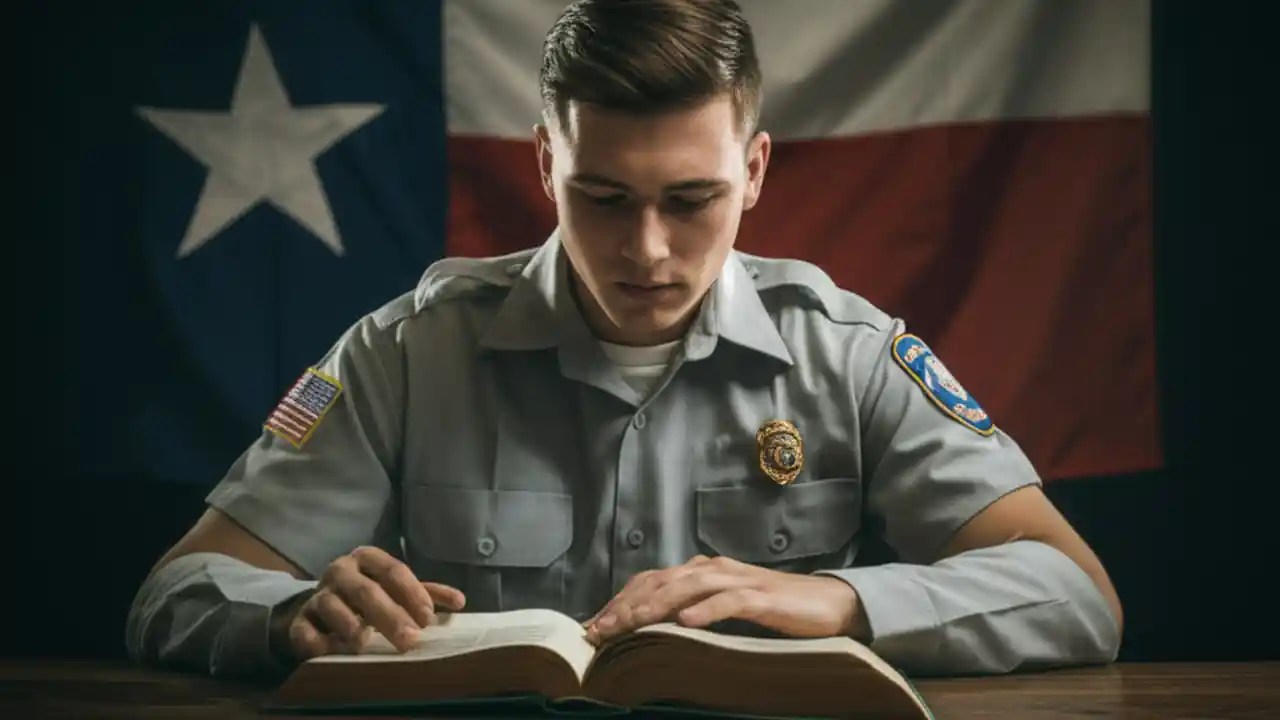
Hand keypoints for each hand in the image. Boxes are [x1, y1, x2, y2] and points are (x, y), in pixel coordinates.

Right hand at [272, 546, 465, 661]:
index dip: (412, 593)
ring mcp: (317, 595)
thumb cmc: (367, 596)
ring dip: (350, 625)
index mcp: (367, 558)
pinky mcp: (299, 621)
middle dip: (390, 616)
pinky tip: (333, 652)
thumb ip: (425, 594)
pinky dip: (319, 642)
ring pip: (332, 606)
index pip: (393, 570)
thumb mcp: (395, 590)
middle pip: (366, 591)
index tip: (428, 619)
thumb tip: (460, 602)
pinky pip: (306, 631)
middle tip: (410, 640)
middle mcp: (340, 571)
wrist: (318, 610)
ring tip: (364, 643)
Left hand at [583, 555, 865, 645]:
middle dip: (626, 606)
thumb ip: (691, 612)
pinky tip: (685, 623)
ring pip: (687, 587)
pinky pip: (729, 601)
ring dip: (654, 606)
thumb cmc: (774, 610)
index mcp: (701, 571)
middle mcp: (713, 569)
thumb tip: (649, 631)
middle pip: (660, 582)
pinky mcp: (762, 597)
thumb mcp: (724, 609)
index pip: (650, 581)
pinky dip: (706, 610)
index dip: (619, 601)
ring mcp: (738, 580)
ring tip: (628, 625)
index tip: (593, 626)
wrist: (827, 603)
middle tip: (599, 630)